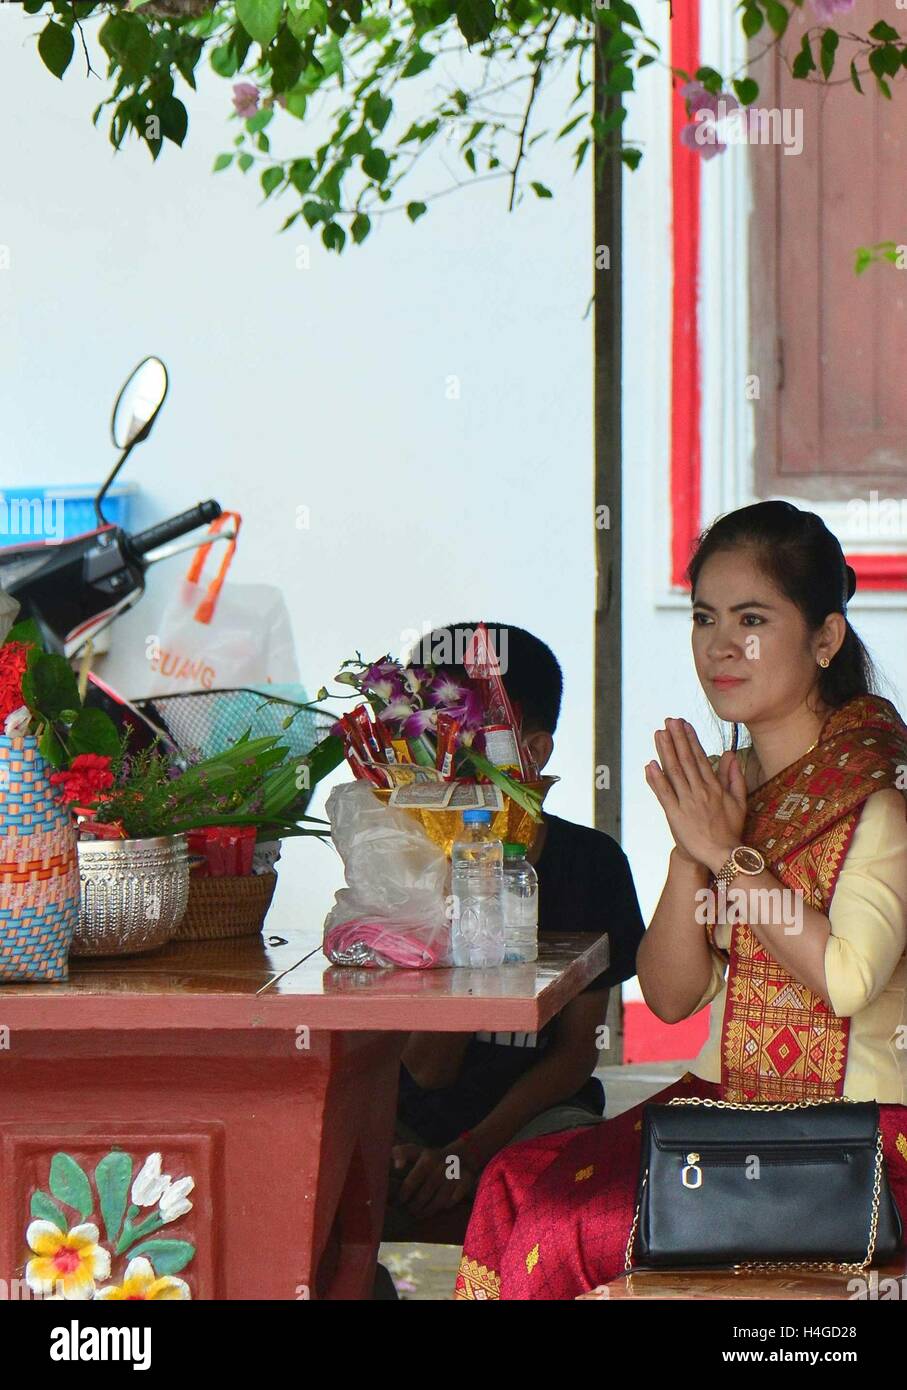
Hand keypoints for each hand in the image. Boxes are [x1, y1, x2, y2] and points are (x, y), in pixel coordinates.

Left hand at [391, 1143, 477, 1218]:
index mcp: (427, 1158)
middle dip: (415, 1206)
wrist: (461, 1155)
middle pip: (425, 1194)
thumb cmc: (430, 1157)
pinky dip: (447, 1205)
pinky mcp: (466, 1180)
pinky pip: (454, 1199)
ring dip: (428, 1210)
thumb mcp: (414, 1150)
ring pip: (439, 1200)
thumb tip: (396, 1166)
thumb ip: (399, 1153)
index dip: (404, 1194)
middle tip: (411, 1211)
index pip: (412, 1181)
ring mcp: (454, 1173)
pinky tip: (440, 1207)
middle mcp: (441, 1166)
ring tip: (421, 1214)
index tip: (401, 1200)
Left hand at [645, 718, 746, 873]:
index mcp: (714, 787)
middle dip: (677, 738)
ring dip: (666, 751)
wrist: (722, 854)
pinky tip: (649, 765)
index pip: (700, 758)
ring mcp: (687, 802)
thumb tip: (731, 755)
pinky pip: (664, 794)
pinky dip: (656, 779)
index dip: (690, 740)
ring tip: (659, 734)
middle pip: (686, 760)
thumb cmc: (730, 829)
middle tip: (669, 721)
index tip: (684, 724)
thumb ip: (734, 777)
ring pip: (674, 772)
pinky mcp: (675, 815)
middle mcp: (700, 791)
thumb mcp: (739, 801)